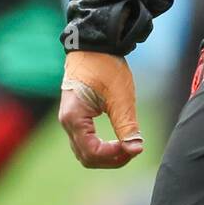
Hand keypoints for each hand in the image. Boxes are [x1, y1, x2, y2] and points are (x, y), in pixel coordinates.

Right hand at [59, 50, 143, 168]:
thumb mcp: (121, 96)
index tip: (134, 148)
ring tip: (128, 147)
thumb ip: (127, 125)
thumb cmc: (105, 67)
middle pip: (86, 157)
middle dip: (111, 159)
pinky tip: (118, 141)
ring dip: (106, 155)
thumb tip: (136, 150)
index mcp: (74, 118)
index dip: (114, 156)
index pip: (92, 152)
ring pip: (84, 152)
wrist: (93, 45)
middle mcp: (67, 122)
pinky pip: (85, 141)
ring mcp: (69, 120)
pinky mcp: (75, 117)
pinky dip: (101, 147)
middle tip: (134, 150)